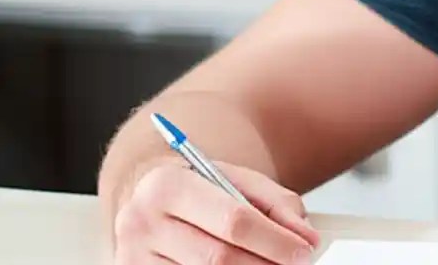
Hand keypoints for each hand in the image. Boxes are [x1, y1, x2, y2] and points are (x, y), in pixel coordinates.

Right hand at [112, 156, 321, 263]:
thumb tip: (305, 236)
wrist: (146, 198)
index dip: (274, 240)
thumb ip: (277, 204)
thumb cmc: (196, 188)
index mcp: (167, 185)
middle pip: (218, 258)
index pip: (233, 220)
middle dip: (265, 264)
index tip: (303, 250)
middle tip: (294, 264)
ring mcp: (133, 258)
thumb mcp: (237, 181)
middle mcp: (141, 223)